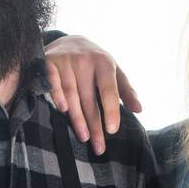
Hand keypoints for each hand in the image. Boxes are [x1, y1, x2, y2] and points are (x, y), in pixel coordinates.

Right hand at [42, 34, 140, 154]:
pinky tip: (62, 110)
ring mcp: (66, 60)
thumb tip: (139, 109)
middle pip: (89, 98)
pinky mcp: (49, 61)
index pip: (109, 90)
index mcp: (104, 62)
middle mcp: (85, 60)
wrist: (69, 40)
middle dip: (94, 124)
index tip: (112, 130)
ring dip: (77, 118)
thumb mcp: (114, 71)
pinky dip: (57, 95)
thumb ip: (126, 90)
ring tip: (84, 137)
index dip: (111, 110)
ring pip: (71, 94)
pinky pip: (53, 82)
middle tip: (99, 147)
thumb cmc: (95, 62)